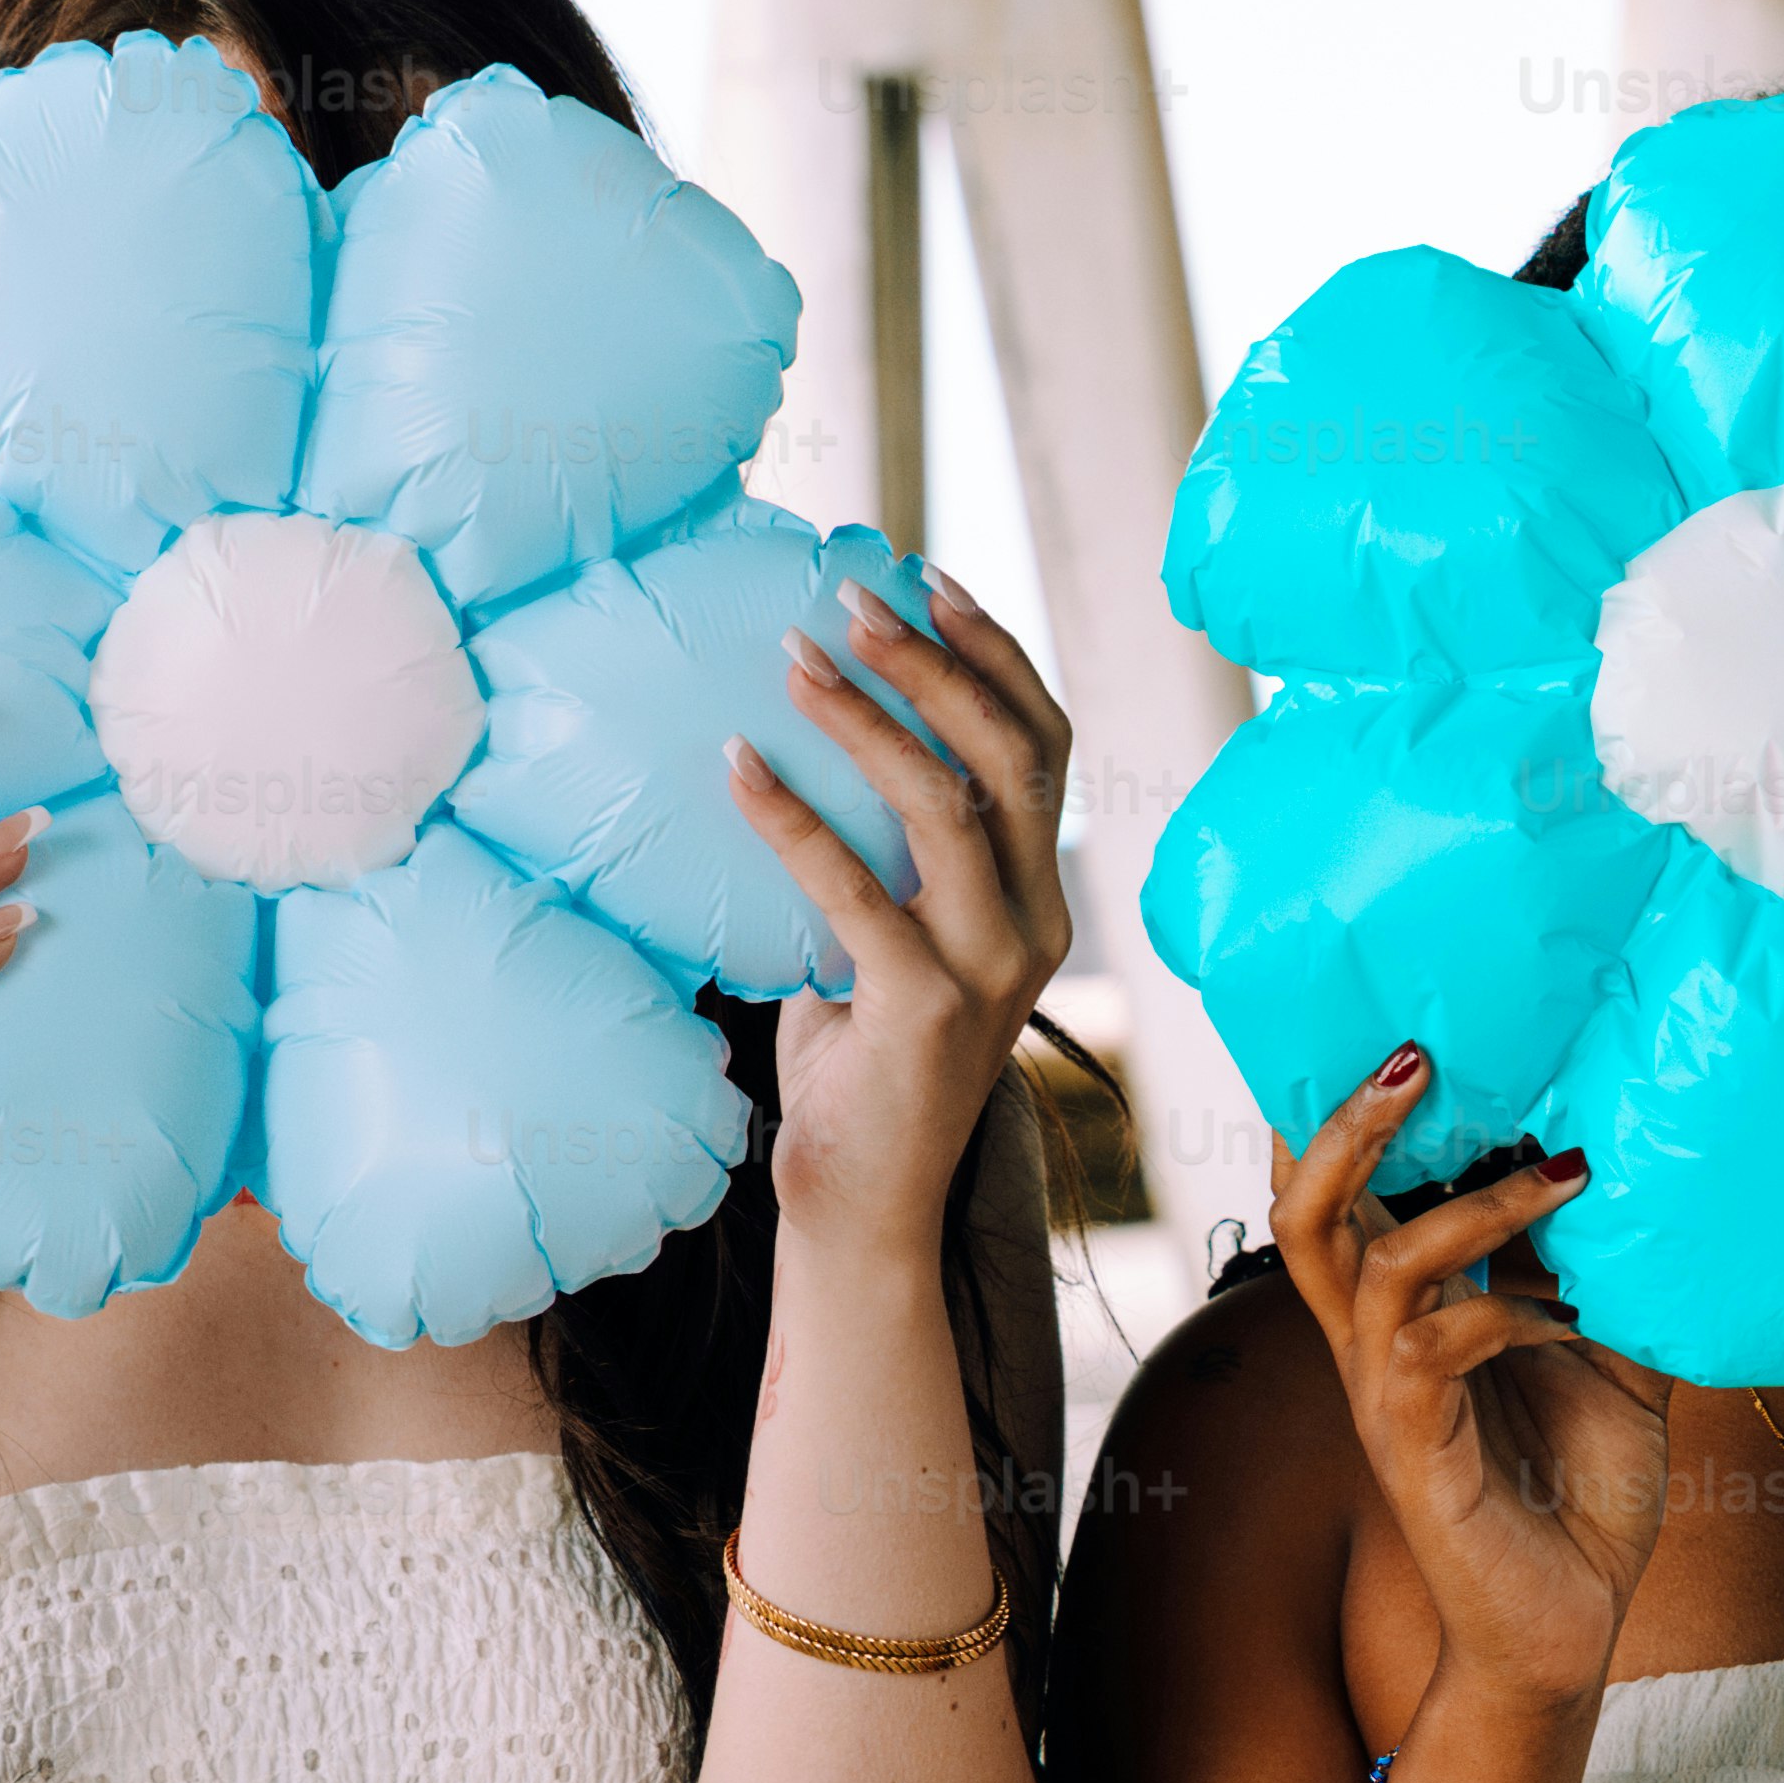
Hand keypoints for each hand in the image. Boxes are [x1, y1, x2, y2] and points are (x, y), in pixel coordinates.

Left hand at [722, 571, 1079, 1237]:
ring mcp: (991, 972)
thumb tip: (797, 728)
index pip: (1046, 746)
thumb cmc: (857, 1060)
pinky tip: (737, 766)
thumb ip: (883, 855)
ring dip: (866, 719)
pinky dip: (793, 817)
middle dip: (934, 662)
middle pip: (1012, 757)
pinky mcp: (925, 1013)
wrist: (860, 1201)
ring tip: (793, 661)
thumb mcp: (887, 935)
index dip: (996, 654)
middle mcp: (1037, 925)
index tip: (929, 581)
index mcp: (1042, 898)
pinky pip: (855, 890)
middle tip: (853, 601)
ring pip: (950, 807)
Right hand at [1272, 1052, 1672, 1712]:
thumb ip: (1598, 1269)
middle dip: (1344, 1123)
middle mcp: (1373, 1343)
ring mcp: (1384, 1396)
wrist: (1571, 1629)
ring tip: (1558, 1168)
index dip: (1347, 1112)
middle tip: (1415, 1053)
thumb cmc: (1578, 1489)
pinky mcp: (1413, 1451)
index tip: (1408, 1029)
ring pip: (1370, 1264)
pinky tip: (1571, 1316)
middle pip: (1304, 1209)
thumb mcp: (1607, 1355)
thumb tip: (1636, 1165)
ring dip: (1469, 1205)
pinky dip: (1506, 1310)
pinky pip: (1432, 1347)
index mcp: (1405, 1310)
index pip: (1342, 1190)